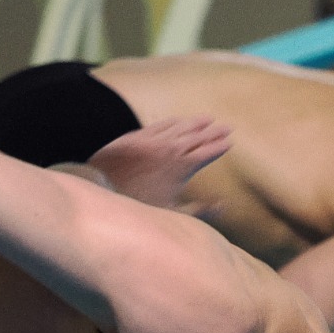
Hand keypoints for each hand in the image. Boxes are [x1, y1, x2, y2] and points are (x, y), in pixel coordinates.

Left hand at [87, 116, 231, 212]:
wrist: (104, 189)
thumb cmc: (138, 206)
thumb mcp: (172, 213)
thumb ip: (200, 210)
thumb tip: (223, 206)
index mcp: (182, 168)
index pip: (207, 153)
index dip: (219, 147)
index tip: (230, 142)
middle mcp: (170, 149)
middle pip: (197, 137)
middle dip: (213, 132)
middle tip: (226, 127)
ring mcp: (153, 140)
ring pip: (180, 127)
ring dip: (196, 123)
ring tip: (208, 119)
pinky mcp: (137, 136)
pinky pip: (161, 125)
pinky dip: (174, 121)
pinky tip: (179, 120)